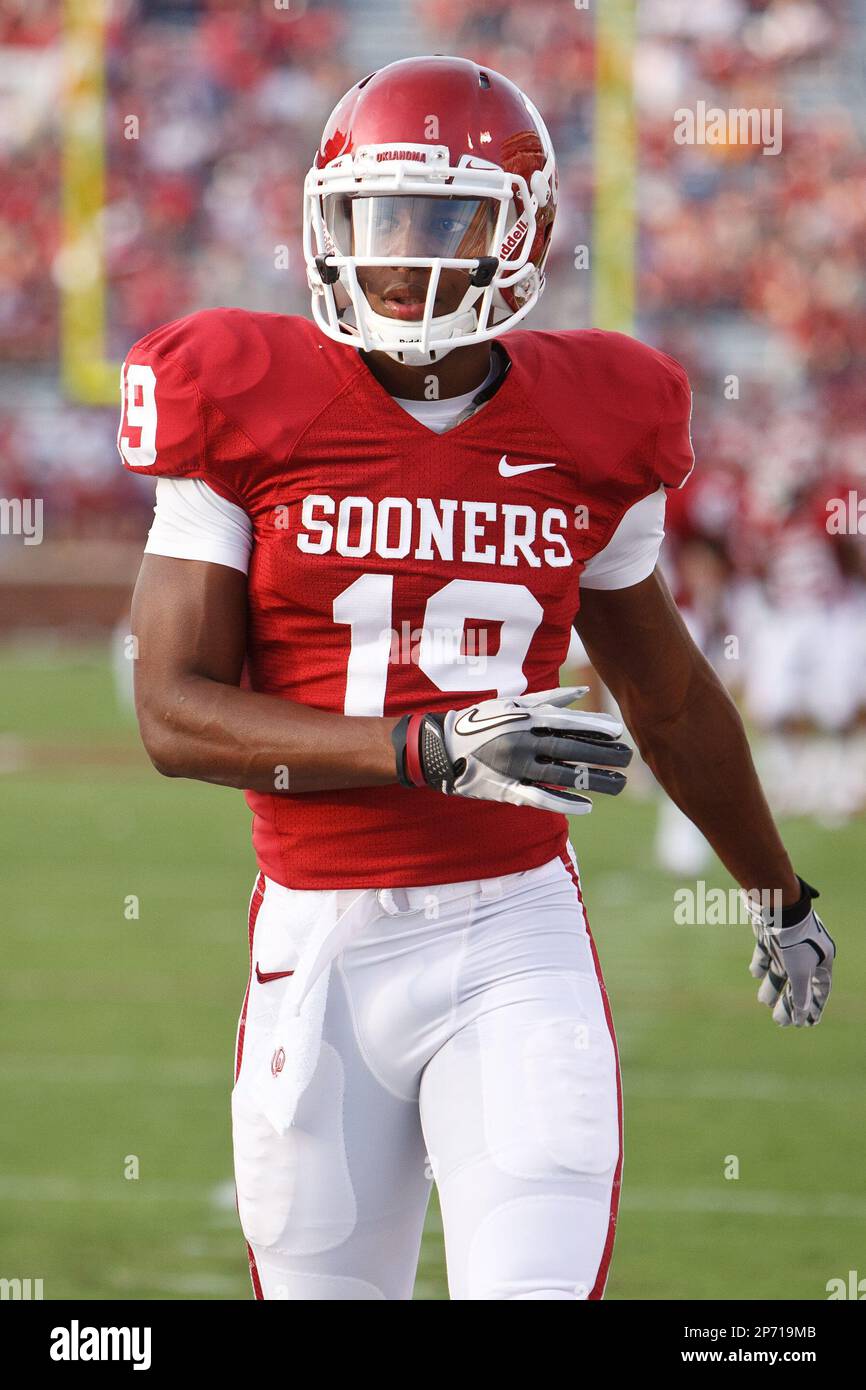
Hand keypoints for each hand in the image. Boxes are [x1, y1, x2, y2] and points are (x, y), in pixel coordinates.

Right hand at [391, 686, 632, 812]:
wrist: (441, 747)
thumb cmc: (481, 722)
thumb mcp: (512, 704)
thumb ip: (548, 699)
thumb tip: (581, 692)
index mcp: (525, 718)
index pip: (569, 723)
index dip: (595, 728)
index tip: (619, 733)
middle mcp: (524, 741)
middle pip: (571, 750)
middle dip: (603, 755)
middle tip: (627, 759)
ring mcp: (516, 766)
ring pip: (562, 775)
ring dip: (593, 781)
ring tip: (618, 784)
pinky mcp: (507, 789)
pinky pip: (540, 797)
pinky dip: (564, 802)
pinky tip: (587, 806)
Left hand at [748, 878, 835, 1026]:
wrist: (775, 903)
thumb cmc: (793, 938)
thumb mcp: (799, 971)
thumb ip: (801, 994)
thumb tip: (802, 1017)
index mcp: (821, 958)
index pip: (820, 989)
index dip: (814, 1008)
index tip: (806, 1025)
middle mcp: (805, 951)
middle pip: (798, 983)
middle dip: (789, 1002)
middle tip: (779, 1022)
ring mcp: (786, 942)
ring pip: (780, 969)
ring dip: (773, 986)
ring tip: (764, 1001)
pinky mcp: (769, 934)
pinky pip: (765, 953)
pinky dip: (760, 964)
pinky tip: (755, 974)